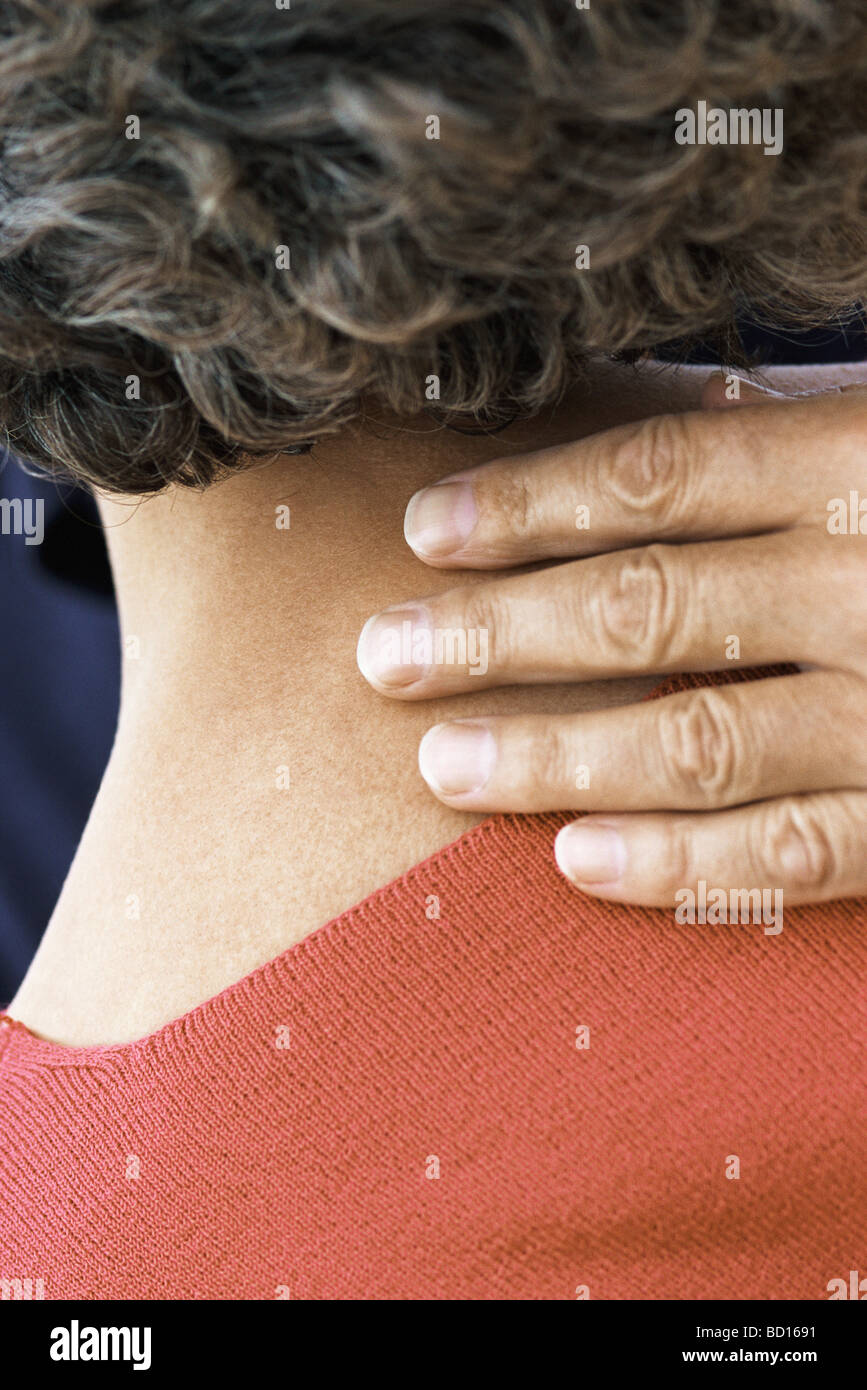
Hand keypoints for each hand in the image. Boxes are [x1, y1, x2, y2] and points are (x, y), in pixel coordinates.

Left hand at [356, 374, 866, 907]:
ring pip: (698, 741)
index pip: (664, 478)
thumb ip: (796, 437)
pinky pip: (789, 856)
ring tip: (442, 767)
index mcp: (862, 468)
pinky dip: (678, 865)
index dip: (531, 504)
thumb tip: (668, 407)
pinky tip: (575, 861)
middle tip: (387, 655)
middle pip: (650, 607)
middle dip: (500, 634)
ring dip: (554, 758)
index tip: (426, 529)